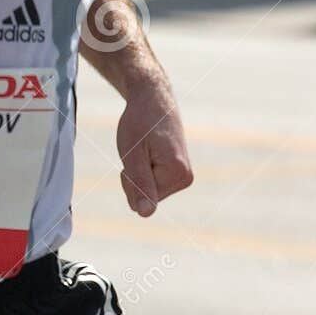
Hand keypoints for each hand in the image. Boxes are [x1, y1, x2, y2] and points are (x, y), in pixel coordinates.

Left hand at [116, 85, 192, 216]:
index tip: (138, 152)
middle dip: (133, 176)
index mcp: (178, 174)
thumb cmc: (140, 123)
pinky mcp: (179, 174)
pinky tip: (150, 152)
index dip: (129, 178)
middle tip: (140, 150)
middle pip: (145, 198)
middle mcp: (186, 179)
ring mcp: (184, 177)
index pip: (139, 199)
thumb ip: (139, 185)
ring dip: (138, 172)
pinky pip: (151, 185)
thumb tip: (145, 214)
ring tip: (145, 149)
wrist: (154, 100)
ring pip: (147, 192)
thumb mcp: (132, 154)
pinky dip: (144, 170)